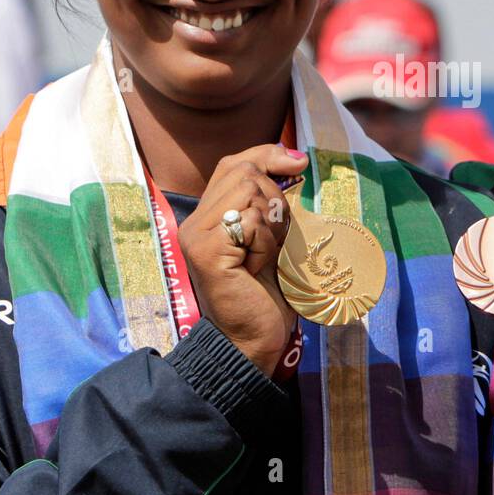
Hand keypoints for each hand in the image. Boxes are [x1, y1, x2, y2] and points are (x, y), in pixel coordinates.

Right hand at [179, 144, 308, 375]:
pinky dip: (266, 242)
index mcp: (209, 216)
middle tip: (277, 238)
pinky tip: (257, 267)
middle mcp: (195, 222)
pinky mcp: (206, 251)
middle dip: (275, 198)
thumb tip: (294, 159)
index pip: (233, 162)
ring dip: (272, 222)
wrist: (255, 339)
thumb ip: (273, 201)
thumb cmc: (269, 292)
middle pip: (244, 171)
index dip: (266, 154)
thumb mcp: (274, 236)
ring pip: (249, 192)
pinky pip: (251, 221)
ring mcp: (196, 235)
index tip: (299, 163)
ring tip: (265, 255)